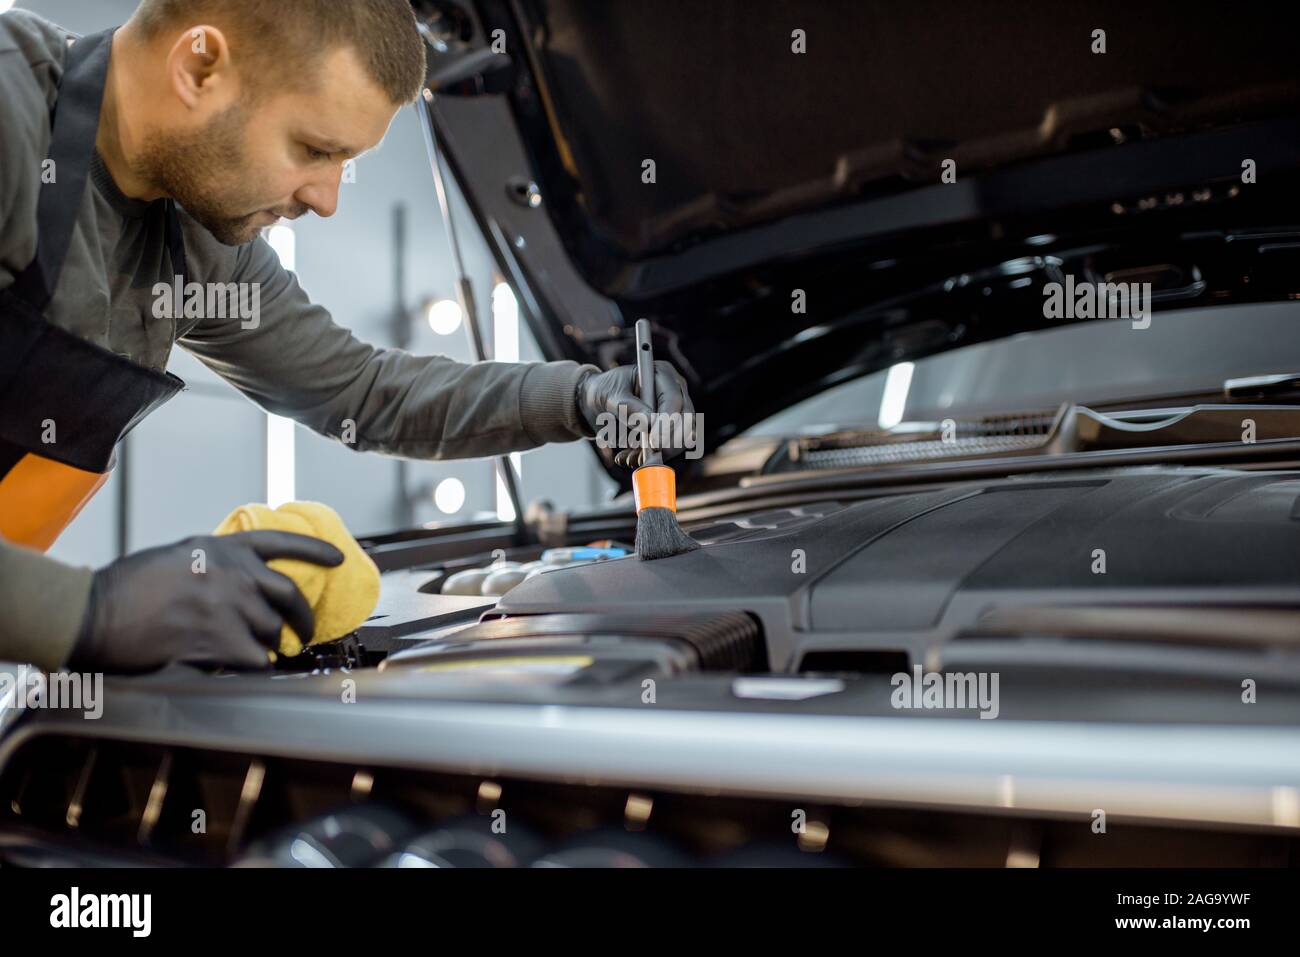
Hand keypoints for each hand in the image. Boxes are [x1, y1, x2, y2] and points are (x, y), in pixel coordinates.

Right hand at [68, 532, 343, 673]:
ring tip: (259, 652)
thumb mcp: (179, 555)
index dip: (315, 551)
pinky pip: (256, 659)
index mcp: (223, 547)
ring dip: (271, 646)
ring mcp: (230, 606)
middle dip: (303, 617)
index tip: (339, 557)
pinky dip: (255, 667)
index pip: (283, 542)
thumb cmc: (127, 586)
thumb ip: (216, 563)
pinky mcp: (220, 639)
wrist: (95, 612)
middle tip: (303, 630)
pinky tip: (243, 668)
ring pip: (274, 631)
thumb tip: (241, 579)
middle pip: (290, 595)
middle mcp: (234, 573)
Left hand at [576, 360, 695, 467]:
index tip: (654, 442)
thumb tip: (649, 422)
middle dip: (668, 442)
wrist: (597, 403)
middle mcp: (675, 391)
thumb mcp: (609, 395)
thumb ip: (626, 406)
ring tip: (629, 457)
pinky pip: (670, 450)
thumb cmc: (604, 391)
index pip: (674, 399)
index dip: (666, 422)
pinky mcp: (671, 431)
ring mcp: (676, 412)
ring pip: (682, 439)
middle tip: (646, 455)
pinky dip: (651, 458)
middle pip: (687, 420)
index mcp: (662, 375)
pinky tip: (630, 457)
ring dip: (658, 454)